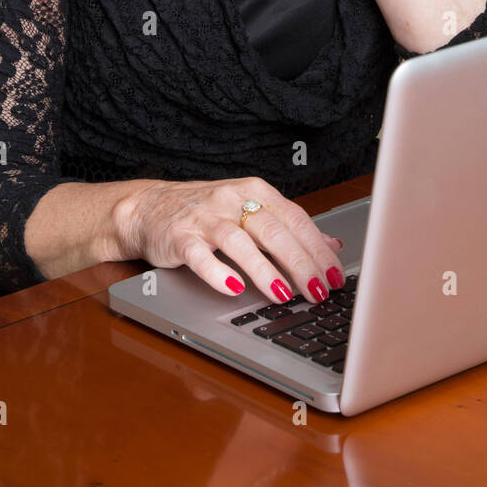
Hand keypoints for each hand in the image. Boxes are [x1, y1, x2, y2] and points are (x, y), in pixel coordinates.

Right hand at [110, 175, 345, 304]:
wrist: (151, 208)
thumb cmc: (208, 212)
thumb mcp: (252, 212)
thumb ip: (291, 228)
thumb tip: (333, 246)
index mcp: (256, 192)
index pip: (295, 219)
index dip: (318, 248)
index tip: (335, 276)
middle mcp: (232, 200)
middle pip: (273, 231)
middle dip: (299, 263)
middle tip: (318, 290)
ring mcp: (205, 218)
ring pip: (239, 242)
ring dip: (263, 269)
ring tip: (283, 294)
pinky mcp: (179, 237)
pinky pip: (200, 256)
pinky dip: (217, 273)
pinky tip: (233, 289)